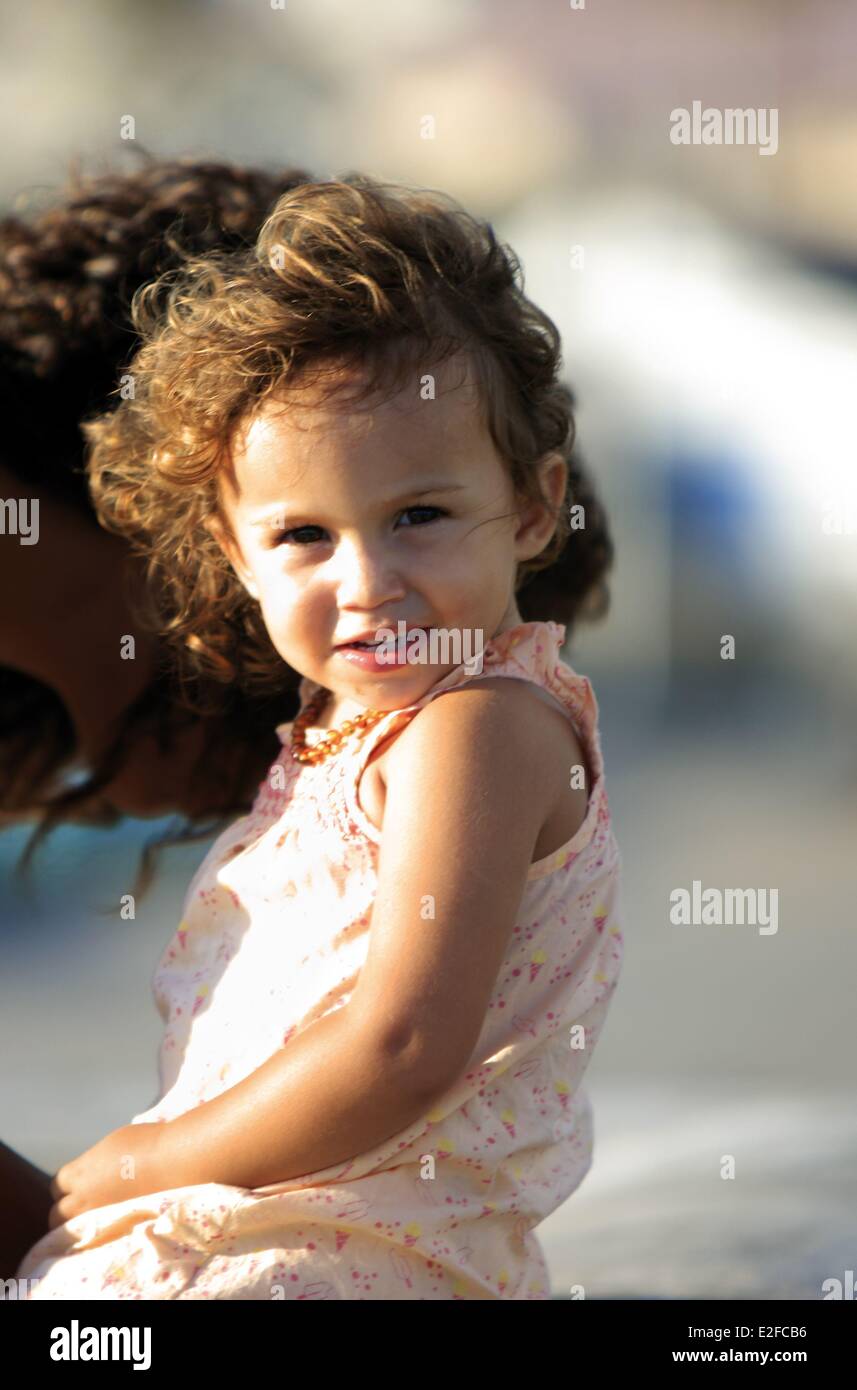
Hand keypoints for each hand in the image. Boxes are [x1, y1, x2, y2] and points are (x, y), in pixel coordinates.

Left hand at [47, 1123, 165, 1230]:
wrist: (174, 1161)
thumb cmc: (149, 1144)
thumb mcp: (113, 1145)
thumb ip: (96, 1163)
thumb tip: (97, 1170)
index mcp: (81, 1173)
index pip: (58, 1185)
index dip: (68, 1186)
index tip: (80, 1186)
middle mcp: (83, 1198)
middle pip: (57, 1214)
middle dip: (66, 1212)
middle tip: (83, 1209)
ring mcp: (100, 1219)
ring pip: (72, 1235)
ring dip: (79, 1229)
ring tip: (94, 1225)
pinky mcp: (117, 1232)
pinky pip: (95, 1242)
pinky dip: (99, 1239)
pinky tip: (110, 1232)